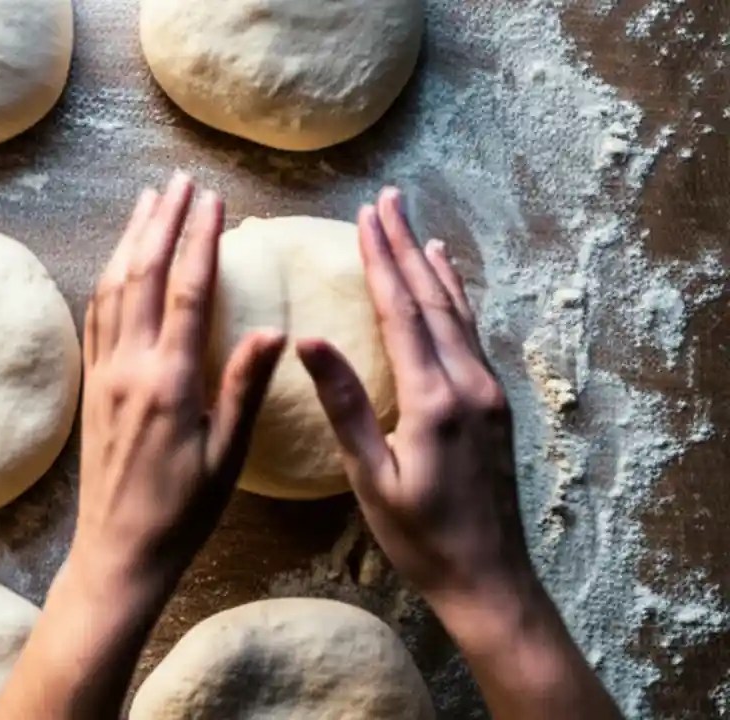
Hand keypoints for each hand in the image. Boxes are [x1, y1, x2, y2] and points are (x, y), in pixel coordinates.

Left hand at [0, 174, 283, 719]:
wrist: (118, 551)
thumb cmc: (182, 513)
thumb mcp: (227, 457)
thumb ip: (244, 389)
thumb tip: (273, 331)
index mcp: (170, 382)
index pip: (187, 292)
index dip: (200, 240)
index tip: (213, 199)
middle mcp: (130, 368)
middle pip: (143, 275)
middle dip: (162, 221)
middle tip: (179, 180)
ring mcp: (104, 375)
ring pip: (112, 289)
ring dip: (130, 240)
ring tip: (147, 201)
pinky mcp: (90, 388)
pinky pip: (95, 318)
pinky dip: (107, 279)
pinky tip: (116, 263)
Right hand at [297, 186, 620, 719]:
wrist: (490, 577)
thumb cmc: (420, 538)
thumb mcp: (370, 478)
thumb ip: (343, 406)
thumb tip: (308, 340)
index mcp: (433, 401)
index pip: (402, 314)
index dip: (382, 262)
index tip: (365, 218)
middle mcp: (468, 385)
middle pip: (432, 300)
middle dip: (405, 247)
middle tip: (386, 199)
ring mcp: (487, 393)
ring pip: (457, 312)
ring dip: (431, 265)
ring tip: (413, 224)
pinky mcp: (493, 404)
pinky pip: (471, 334)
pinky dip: (455, 297)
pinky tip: (448, 278)